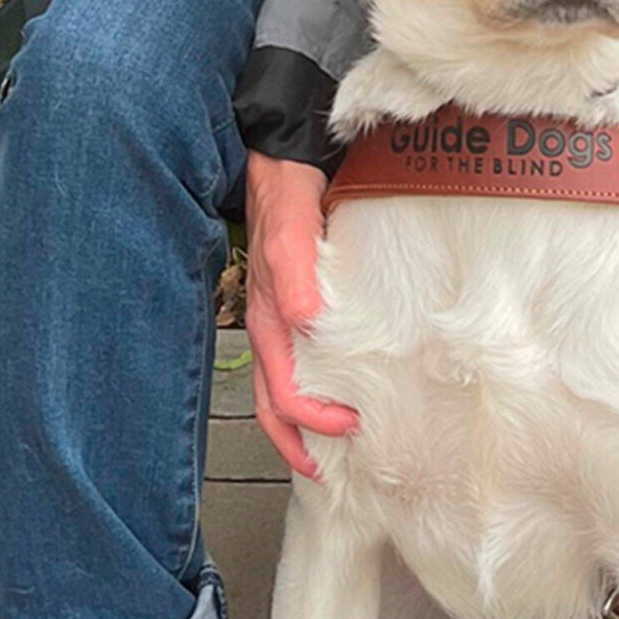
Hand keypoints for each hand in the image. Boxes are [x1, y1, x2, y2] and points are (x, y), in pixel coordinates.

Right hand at [244, 152, 359, 478]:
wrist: (280, 157)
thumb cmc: (286, 191)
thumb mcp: (291, 226)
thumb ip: (294, 269)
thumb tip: (303, 318)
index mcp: (268, 317)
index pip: (284, 391)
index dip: (313, 421)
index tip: (350, 428)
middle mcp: (269, 323)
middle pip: (273, 402)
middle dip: (300, 440)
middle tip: (337, 461)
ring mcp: (276, 315)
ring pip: (277, 385)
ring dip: (300, 422)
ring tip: (329, 445)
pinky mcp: (289, 302)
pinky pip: (290, 358)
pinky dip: (305, 387)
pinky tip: (330, 389)